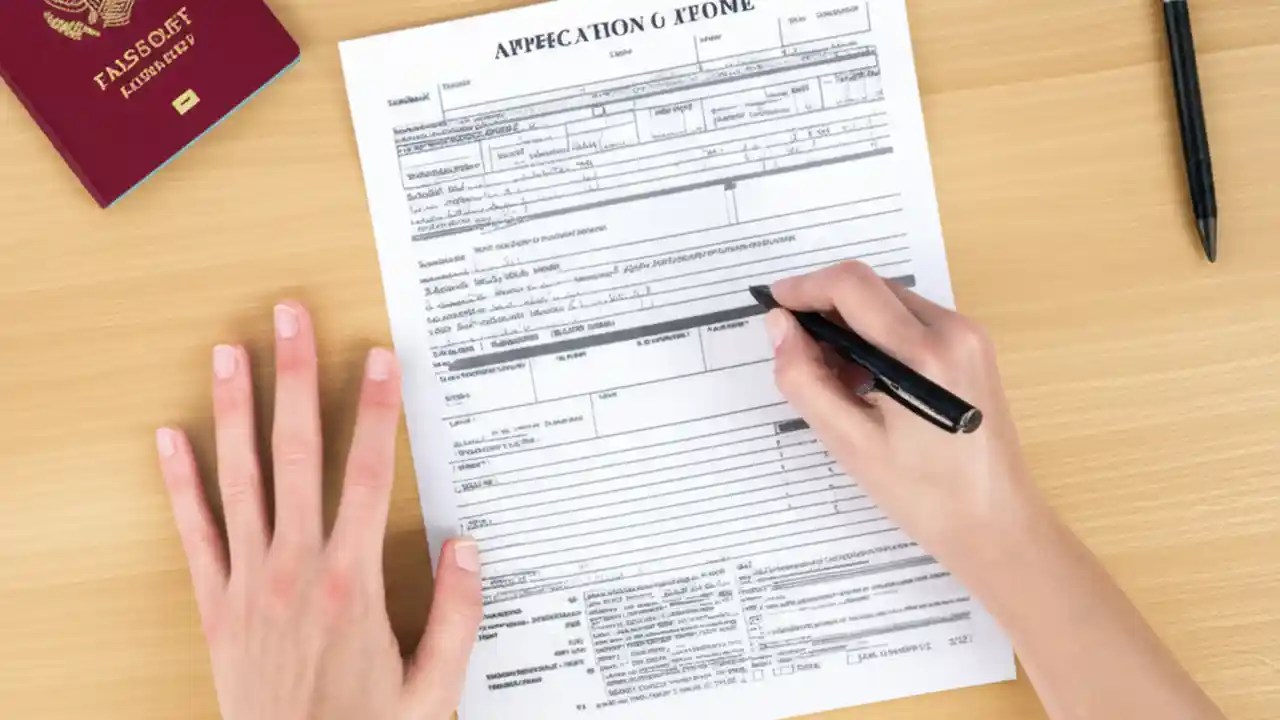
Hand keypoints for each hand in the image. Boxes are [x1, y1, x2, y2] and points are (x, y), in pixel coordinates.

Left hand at [154, 302, 481, 719]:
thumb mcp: (433, 691)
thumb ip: (457, 616)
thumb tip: (465, 545)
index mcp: (352, 582)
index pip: (368, 474)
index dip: (375, 409)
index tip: (376, 358)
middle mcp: (295, 570)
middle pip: (298, 454)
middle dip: (295, 378)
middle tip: (288, 319)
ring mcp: (248, 584)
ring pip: (241, 478)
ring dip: (234, 411)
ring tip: (227, 355)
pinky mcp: (216, 608)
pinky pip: (193, 534)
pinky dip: (180, 484)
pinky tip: (170, 440)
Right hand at [764, 262, 1047, 581]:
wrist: (996, 524)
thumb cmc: (923, 496)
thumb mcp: (849, 442)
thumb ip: (805, 378)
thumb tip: (779, 326)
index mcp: (925, 353)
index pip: (852, 287)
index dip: (804, 288)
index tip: (772, 306)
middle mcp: (954, 330)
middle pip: (871, 287)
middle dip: (824, 305)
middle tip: (794, 350)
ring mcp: (969, 336)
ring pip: (889, 301)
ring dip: (850, 321)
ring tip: (830, 375)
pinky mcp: (973, 348)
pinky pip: (911, 321)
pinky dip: (877, 335)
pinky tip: (863, 378)